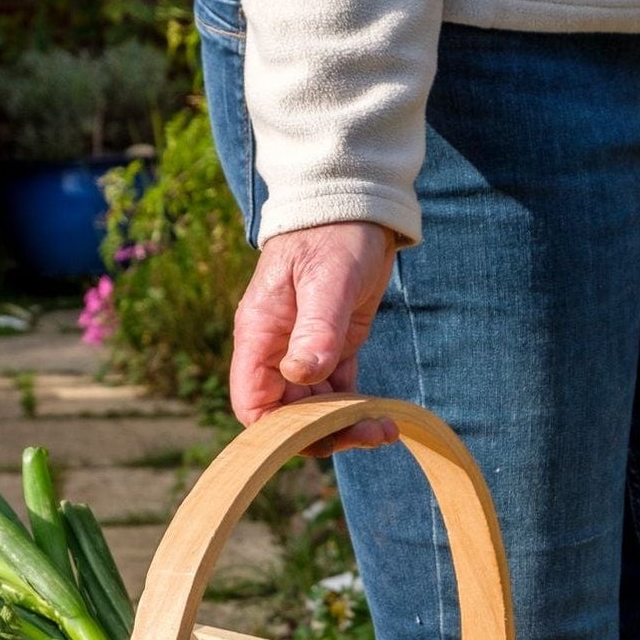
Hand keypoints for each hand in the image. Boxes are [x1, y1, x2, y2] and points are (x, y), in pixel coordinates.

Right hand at [230, 221, 397, 453]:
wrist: (355, 203)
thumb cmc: (335, 232)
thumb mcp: (328, 278)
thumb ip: (315, 328)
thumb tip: (301, 375)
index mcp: (260, 335)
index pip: (253, 405)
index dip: (278, 432)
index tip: (320, 436)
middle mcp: (276, 351)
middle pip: (288, 417)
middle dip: (325, 434)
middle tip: (371, 433)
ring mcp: (303, 351)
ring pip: (316, 411)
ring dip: (347, 426)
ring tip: (386, 428)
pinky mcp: (332, 347)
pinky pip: (338, 394)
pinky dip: (358, 409)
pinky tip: (386, 415)